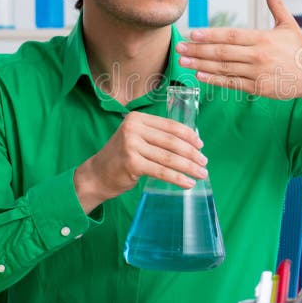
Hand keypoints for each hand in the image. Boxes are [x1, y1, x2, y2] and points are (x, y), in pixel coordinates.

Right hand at [74, 111, 207, 213]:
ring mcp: (131, 145)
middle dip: (191, 153)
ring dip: (188, 167)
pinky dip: (177, 178)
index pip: (170, 126)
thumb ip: (157, 136)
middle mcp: (133, 128)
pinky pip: (161, 171)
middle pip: (171, 141)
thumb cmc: (122, 157)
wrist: (97, 174)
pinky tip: (188, 183)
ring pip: (168, 157)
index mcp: (137, 118)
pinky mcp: (131, 163)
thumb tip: (191, 142)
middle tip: (204, 162)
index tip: (201, 145)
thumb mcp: (137, 138)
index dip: (189, 135)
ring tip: (201, 173)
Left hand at [176, 0, 301, 107]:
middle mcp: (258, 56)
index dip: (210, 35)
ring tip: (183, 61)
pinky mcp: (258, 88)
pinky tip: (200, 75)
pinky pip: (232, 83)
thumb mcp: (288, 24)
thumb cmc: (299, 49)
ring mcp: (257, 73)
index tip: (193, 33)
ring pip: (224, 68)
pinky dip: (215, 80)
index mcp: (263, 38)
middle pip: (222, 52)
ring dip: (201, 64)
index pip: (231, 36)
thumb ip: (276, 4)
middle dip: (198, 50)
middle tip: (179, 47)